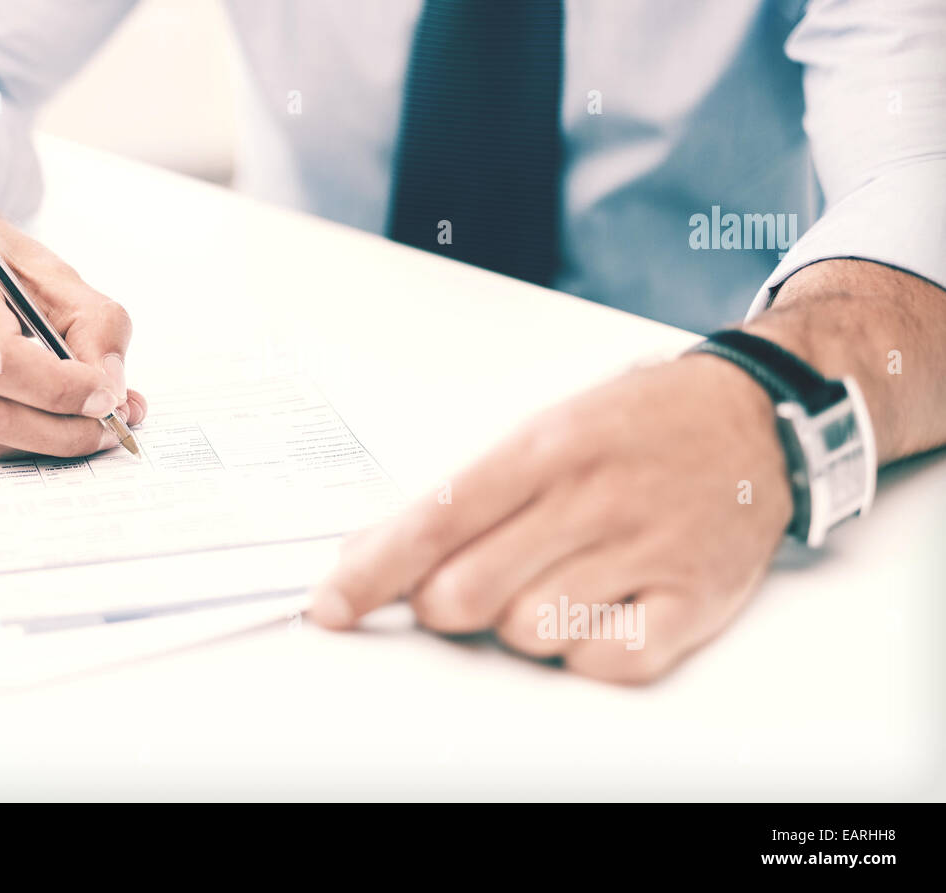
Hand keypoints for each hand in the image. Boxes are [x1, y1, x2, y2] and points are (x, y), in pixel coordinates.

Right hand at [0, 201, 146, 458]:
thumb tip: (113, 393)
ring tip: (95, 426)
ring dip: (50, 444)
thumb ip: (95, 324)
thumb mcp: (52, 270)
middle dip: (62, 432)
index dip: (59, 388)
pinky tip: (59, 422)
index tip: (108, 395)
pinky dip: (26, 440)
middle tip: (113, 427)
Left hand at [309, 355, 792, 682]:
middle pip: (468, 592)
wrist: (753, 419)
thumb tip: (371, 552)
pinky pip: (604, 664)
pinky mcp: (693, 601)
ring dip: (519, 623)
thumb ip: (461, 495)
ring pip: (529, 633)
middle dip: (442, 604)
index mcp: (544, 448)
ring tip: (553, 580)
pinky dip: (583, 652)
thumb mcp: (542, 431)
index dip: (371, 573)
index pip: (434, 520)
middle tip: (462, 585)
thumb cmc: (634, 425)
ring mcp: (647, 551)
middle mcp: (593, 499)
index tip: (330, 606)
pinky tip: (597, 608)